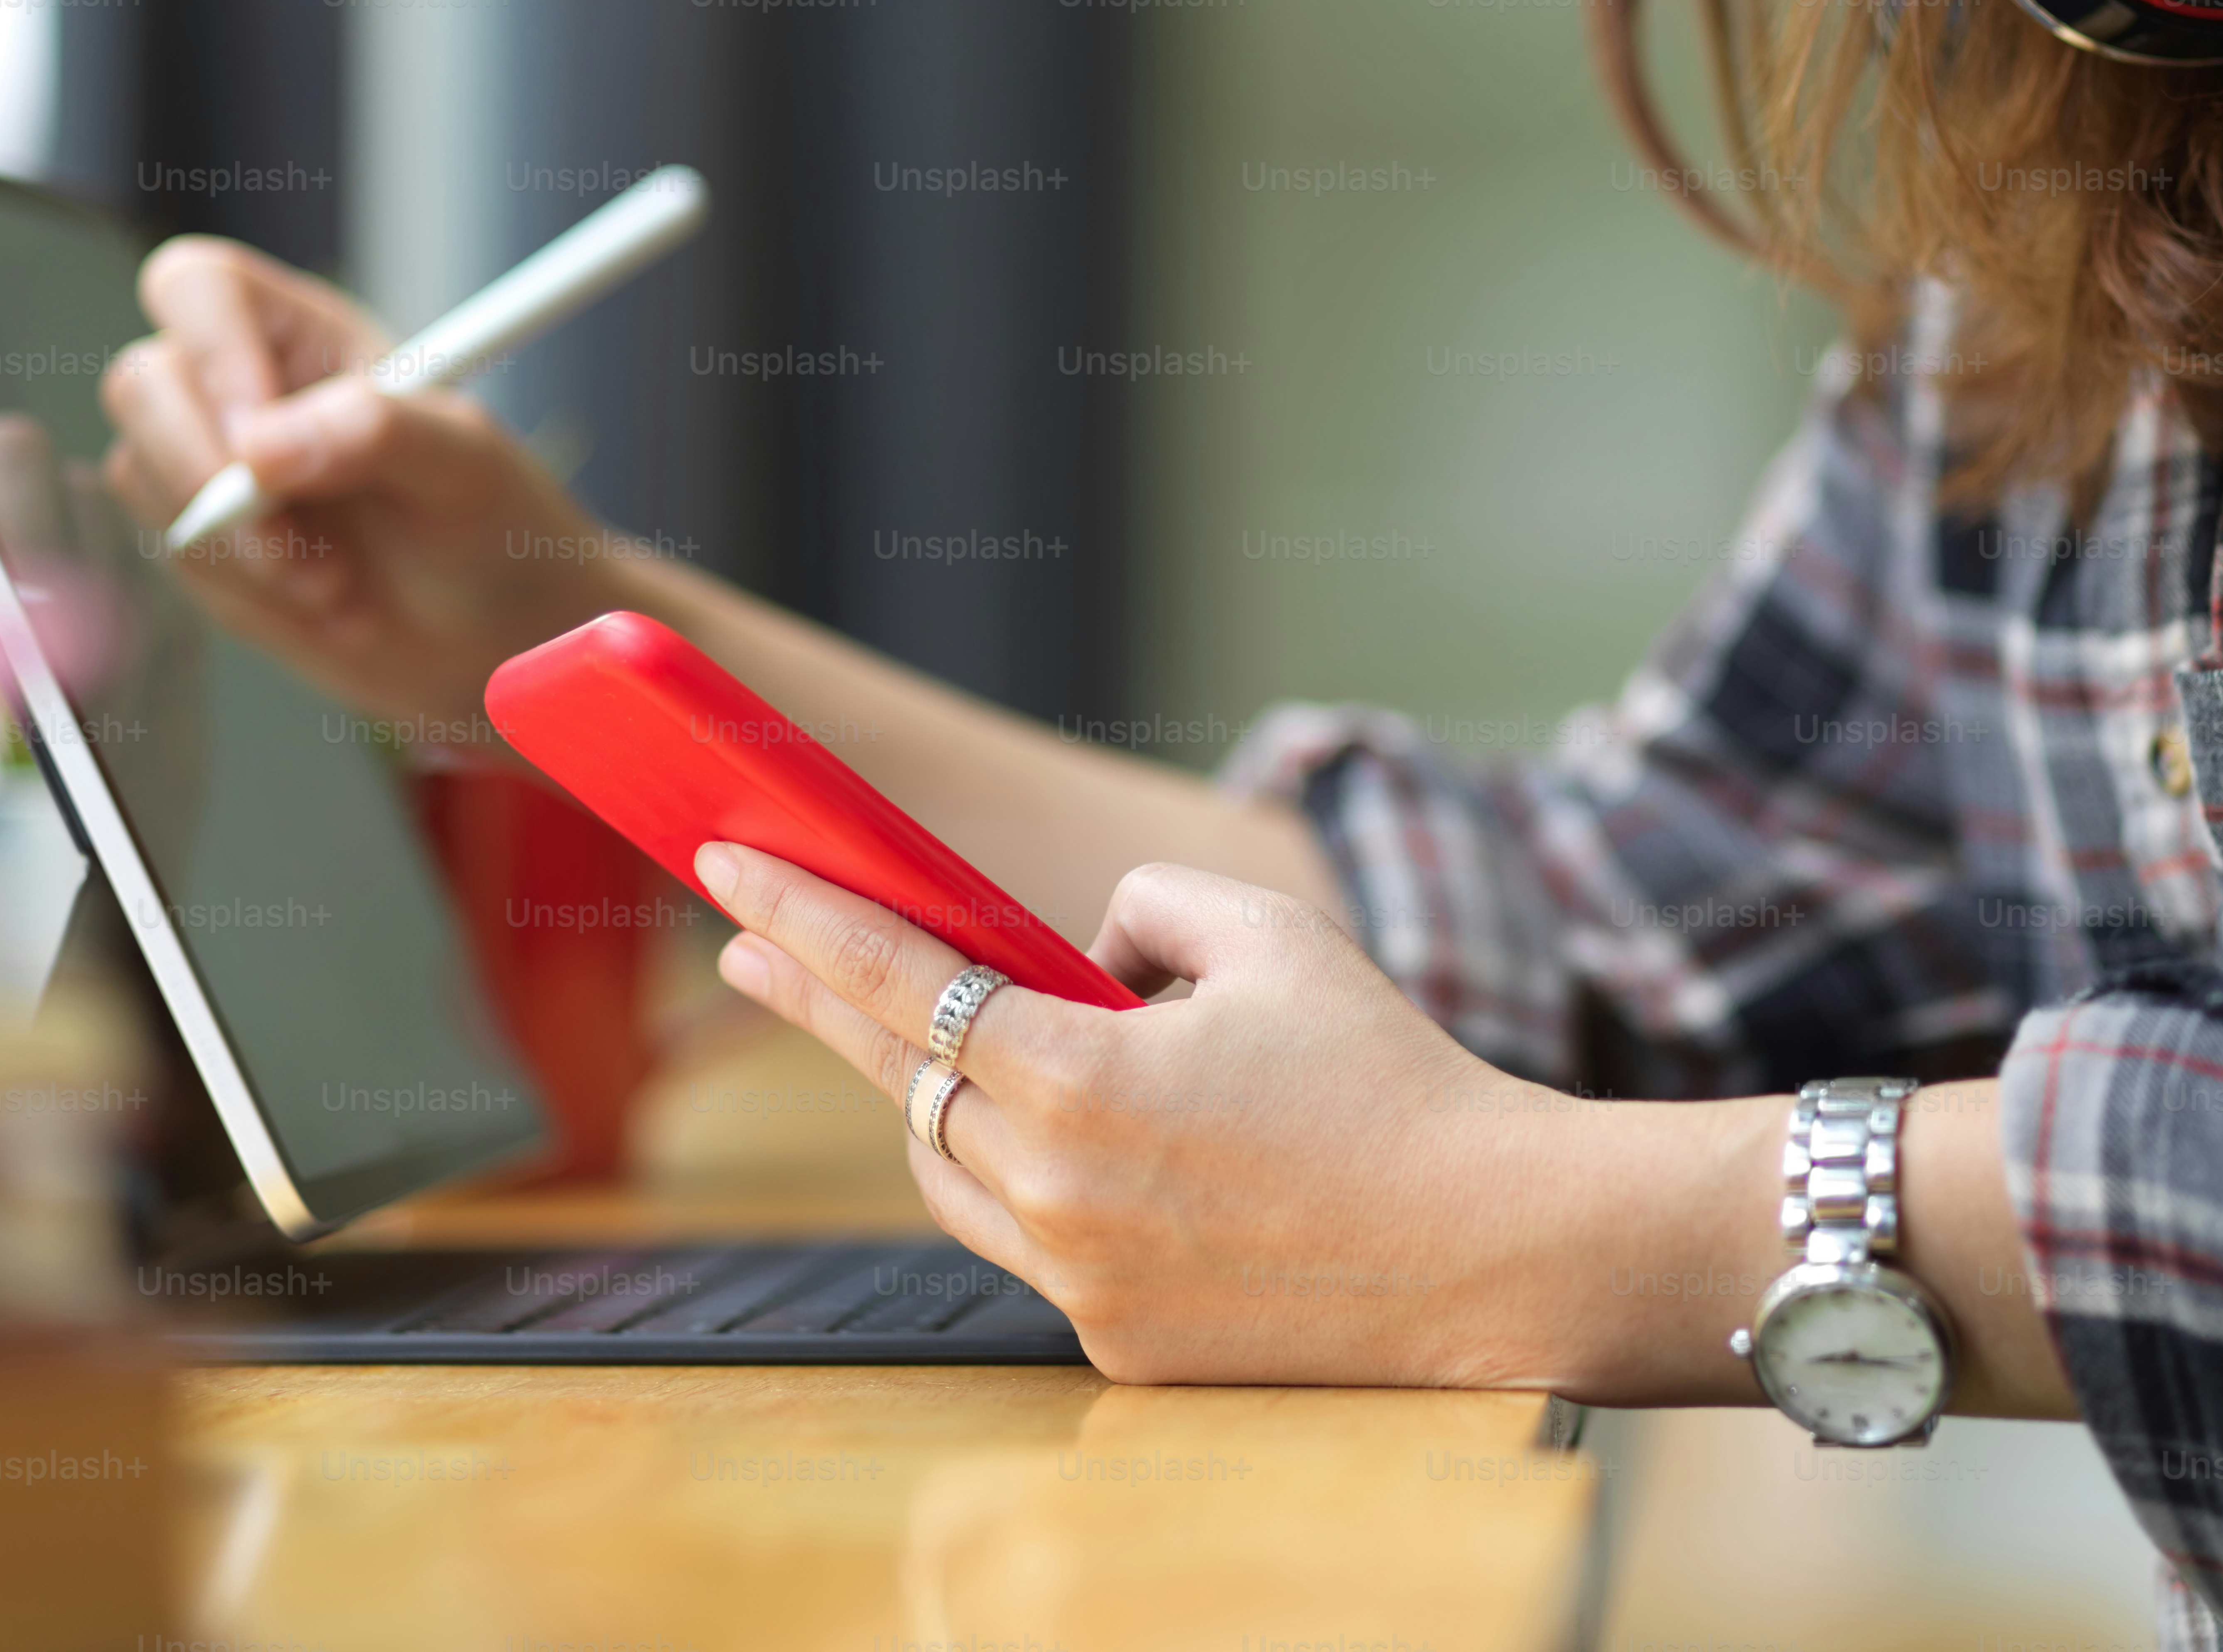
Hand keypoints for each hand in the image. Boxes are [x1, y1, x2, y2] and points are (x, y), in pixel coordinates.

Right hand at [96, 235, 619, 741]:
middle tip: (295, 547)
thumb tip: (261, 443)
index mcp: (306, 333)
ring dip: (242, 553)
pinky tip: (329, 606)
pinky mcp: (204, 538)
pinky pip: (177, 556)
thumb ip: (377, 431)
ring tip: (341, 586)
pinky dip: (250, 595)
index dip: (212, 352)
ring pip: (146, 479)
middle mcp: (245, 384)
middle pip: (143, 384)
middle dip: (206, 479)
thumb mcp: (466, 465)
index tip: (258, 439)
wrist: (492, 631)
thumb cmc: (492, 524)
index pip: (202, 287)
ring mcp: (213, 462)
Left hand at [695, 842, 1609, 1387]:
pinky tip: (1093, 1151)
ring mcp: (1082, 1286)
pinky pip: (1035, 1247)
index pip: (898, 982)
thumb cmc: (1389, 1078)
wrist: (1494, 1248)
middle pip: (905, 1082)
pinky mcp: (1119, 1349)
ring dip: (943, 1104)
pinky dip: (1039, 1185)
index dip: (802, 919)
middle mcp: (1058, 1193)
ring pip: (955, 1174)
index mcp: (1081, 1080)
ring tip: (962, 1044)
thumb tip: (1079, 955)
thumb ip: (1143, 911)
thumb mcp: (1268, 935)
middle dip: (822, 1005)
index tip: (728, 873)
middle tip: (749, 944)